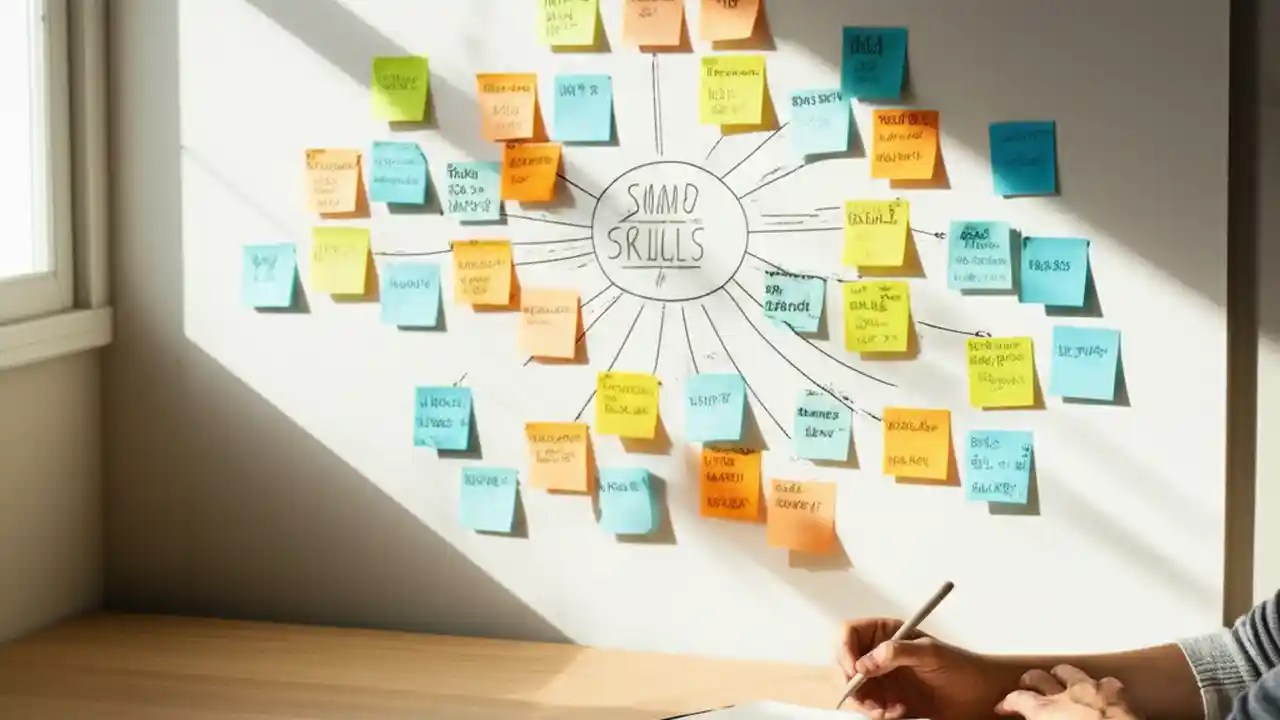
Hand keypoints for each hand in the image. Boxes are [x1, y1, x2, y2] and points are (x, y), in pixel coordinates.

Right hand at [836, 618, 1019, 719]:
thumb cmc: (960, 666)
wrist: (980, 695)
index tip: (854, 670)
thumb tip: (865, 662)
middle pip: (845, 663)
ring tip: (891, 710)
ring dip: (868, 703)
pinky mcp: (888, 699)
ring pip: (856, 689)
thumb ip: (897, 652)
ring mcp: (882, 677)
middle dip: (853, 683)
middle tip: (869, 700)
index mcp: (886, 632)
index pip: (850, 633)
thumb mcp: (930, 653)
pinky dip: (879, 713)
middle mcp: (879, 653)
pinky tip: (900, 712)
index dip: (844, 649)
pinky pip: (871, 707)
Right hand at [997, 665, 1139, 719]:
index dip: (1008, 702)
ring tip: (1059, 677)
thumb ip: (1040, 719)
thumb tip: (1033, 717)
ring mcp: (1093, 690)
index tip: (1003, 706)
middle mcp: (1066, 695)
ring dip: (1063, 676)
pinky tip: (1100, 688)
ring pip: (1072, 672)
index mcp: (1045, 711)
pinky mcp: (1118, 694)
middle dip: (1031, 680)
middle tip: (1026, 684)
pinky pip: (1105, 681)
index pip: (1018, 699)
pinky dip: (1099, 685)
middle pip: (1040, 678)